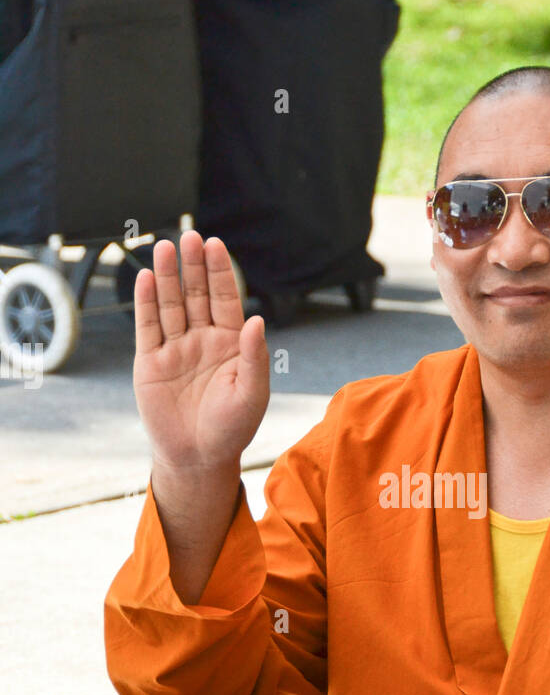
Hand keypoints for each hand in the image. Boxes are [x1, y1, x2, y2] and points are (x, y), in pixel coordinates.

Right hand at [133, 231, 269, 470]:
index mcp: (232, 344)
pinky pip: (148, 326)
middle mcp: (203, 340)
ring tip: (166, 247)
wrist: (198, 457)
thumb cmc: (232, 428)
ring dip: (169, 276)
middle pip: (197, 295)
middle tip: (191, 237)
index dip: (221, 273)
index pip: (226, 299)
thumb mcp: (251, 393)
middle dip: (194, 266)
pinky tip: (148, 278)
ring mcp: (175, 348)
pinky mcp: (150, 361)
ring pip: (171, 305)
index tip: (217, 245)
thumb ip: (254, 356)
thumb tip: (257, 319)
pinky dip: (147, 302)